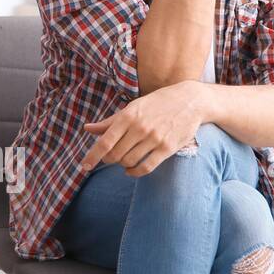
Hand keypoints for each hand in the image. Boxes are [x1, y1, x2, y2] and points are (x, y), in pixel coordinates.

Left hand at [81, 80, 207, 176]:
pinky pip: (146, 167)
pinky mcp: (168, 148)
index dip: (92, 156)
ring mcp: (154, 139)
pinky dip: (135, 172)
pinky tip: (130, 170)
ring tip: (122, 159)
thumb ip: (110, 122)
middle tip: (109, 158)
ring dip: (122, 164)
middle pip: (115, 154)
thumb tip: (87, 129)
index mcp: (127, 116)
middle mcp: (139, 128)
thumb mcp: (131, 108)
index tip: (84, 166)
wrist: (189, 101)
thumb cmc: (156, 104)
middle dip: (108, 160)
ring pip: (129, 161)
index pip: (105, 142)